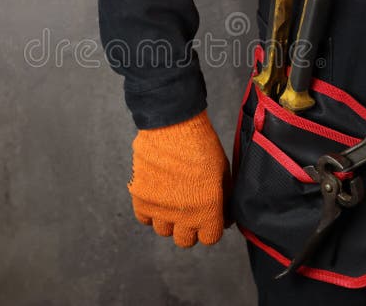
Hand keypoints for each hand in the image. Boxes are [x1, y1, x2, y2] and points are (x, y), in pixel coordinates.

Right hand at [128, 110, 230, 247]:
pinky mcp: (140, 197)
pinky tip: (157, 196)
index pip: (209, 238)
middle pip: (185, 241)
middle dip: (189, 229)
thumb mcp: (223, 172)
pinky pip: (144, 218)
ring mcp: (160, 208)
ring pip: (163, 231)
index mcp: (208, 209)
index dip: (210, 227)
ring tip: (171, 200)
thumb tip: (225, 218)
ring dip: (168, 220)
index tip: (208, 217)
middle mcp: (183, 215)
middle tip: (189, 210)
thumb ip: (225, 199)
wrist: (173, 124)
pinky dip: (149, 211)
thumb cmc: (201, 144)